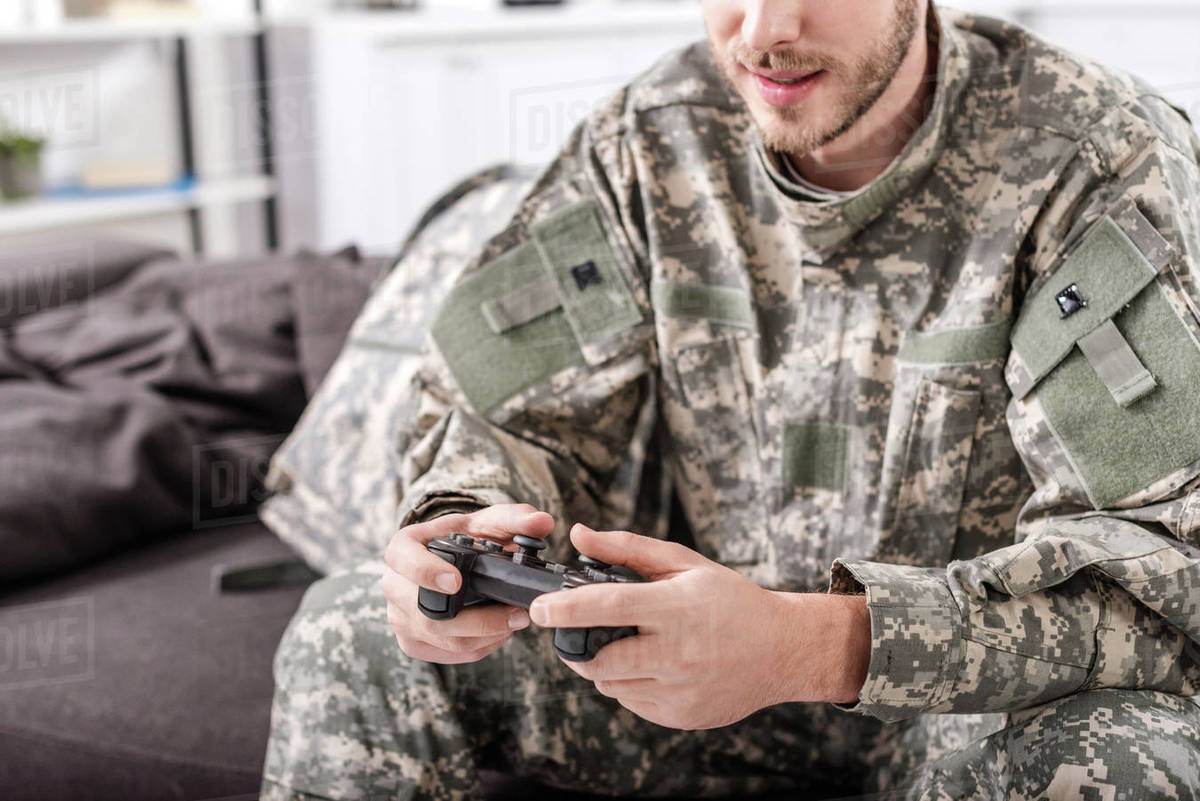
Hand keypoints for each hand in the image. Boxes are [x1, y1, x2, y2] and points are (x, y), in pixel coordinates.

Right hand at [381, 503, 553, 663]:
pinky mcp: (412, 642)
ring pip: (441, 639)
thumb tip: (542, 522)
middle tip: (517, 615)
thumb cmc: (466, 539)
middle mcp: (393, 584)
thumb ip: (515, 519)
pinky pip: (447, 654)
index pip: (402, 560)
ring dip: (485, 636)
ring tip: (516, 622)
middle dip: (477, 619)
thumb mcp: (487, 522)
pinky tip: (499, 633)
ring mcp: (399, 617)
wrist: (452, 562)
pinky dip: (479, 647)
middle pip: (426, 613)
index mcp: (403, 547)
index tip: (456, 582)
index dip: (426, 572)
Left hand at [529, 524, 870, 729]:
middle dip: (577, 646)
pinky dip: (628, 684)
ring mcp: (678, 690)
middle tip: (576, 632)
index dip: (565, 609)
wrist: (782, 650)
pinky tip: (651, 665)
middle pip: (598, 659)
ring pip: (611, 684)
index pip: (606, 609)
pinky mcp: (680, 716)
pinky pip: (632, 703)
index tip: (538, 608)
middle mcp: (676, 654)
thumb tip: (579, 534)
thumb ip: (627, 549)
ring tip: (626, 644)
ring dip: (603, 666)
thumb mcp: (684, 564)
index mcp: (675, 609)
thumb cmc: (731, 600)